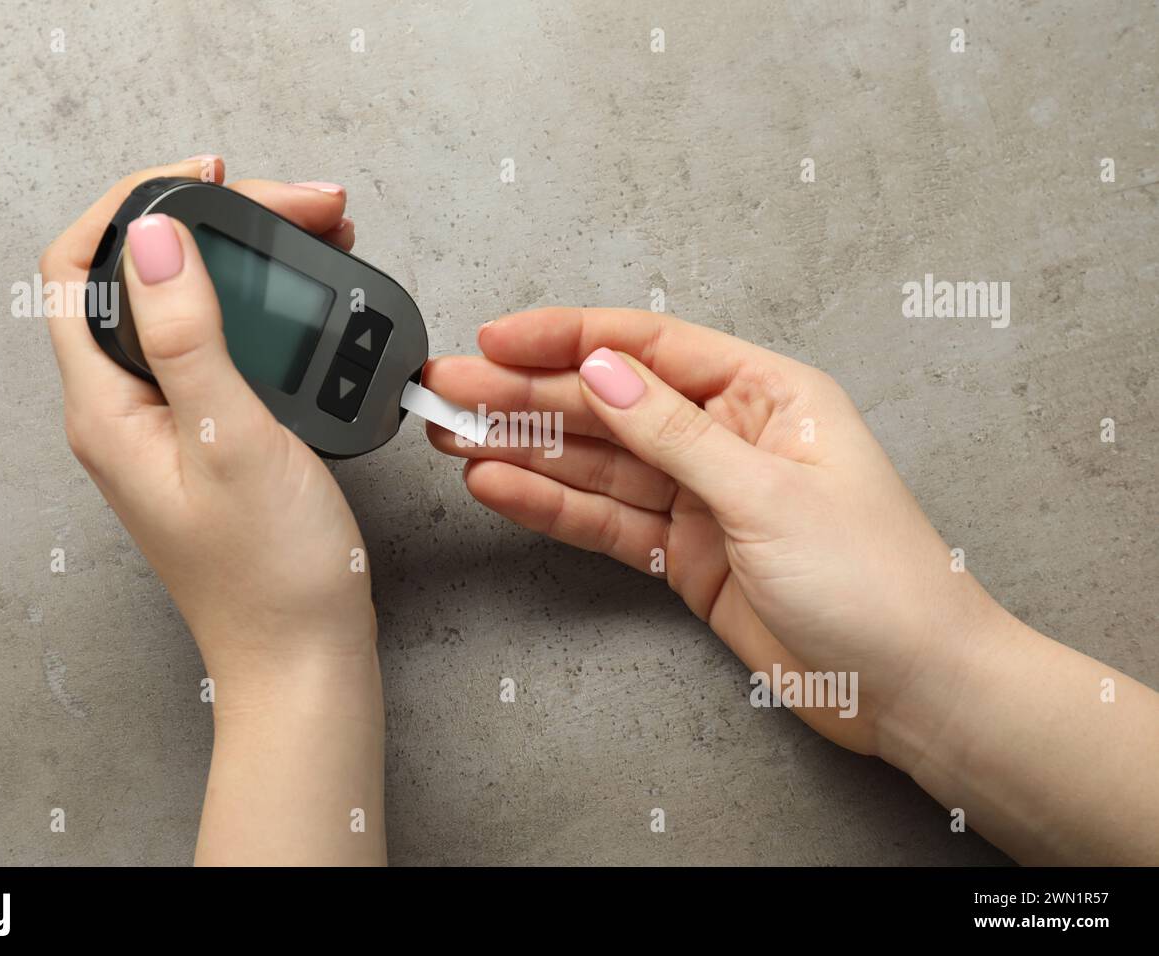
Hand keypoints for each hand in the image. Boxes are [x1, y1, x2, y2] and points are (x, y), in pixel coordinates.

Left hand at [42, 159, 372, 685]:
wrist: (306, 655)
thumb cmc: (272, 571)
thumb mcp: (232, 439)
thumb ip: (187, 336)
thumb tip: (153, 235)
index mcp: (107, 407)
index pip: (78, 267)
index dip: (135, 206)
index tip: (210, 179)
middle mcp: (125, 410)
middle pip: (143, 277)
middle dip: (220, 225)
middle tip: (303, 207)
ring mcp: (169, 425)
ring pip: (190, 308)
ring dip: (250, 262)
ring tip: (322, 239)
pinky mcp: (211, 438)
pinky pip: (224, 348)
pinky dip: (267, 311)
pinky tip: (314, 307)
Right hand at [424, 307, 998, 759]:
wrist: (910, 687)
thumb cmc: (876, 581)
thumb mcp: (767, 493)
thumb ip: (674, 433)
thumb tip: (603, 372)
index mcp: (767, 395)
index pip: (649, 347)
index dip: (566, 338)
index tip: (498, 339)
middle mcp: (730, 437)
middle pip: (610, 403)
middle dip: (526, 395)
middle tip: (449, 389)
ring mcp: (703, 498)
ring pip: (598, 462)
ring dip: (526, 447)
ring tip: (454, 433)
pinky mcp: (686, 555)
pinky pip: (607, 520)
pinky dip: (553, 506)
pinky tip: (502, 486)